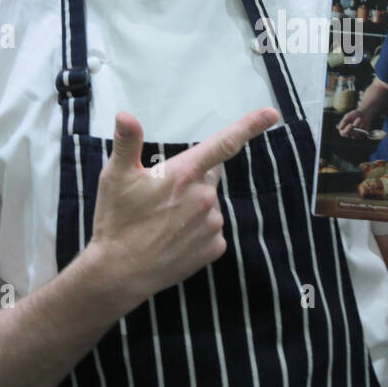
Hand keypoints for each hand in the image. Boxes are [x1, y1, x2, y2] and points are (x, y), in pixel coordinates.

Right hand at [84, 107, 279, 301]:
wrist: (119, 273)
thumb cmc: (116, 220)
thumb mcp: (114, 176)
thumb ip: (127, 142)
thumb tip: (125, 115)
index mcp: (184, 174)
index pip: (223, 144)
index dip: (250, 126)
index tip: (272, 113)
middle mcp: (205, 197)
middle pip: (208, 176)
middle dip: (191, 179)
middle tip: (161, 196)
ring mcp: (212, 224)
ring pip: (209, 205)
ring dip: (193, 207)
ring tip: (162, 222)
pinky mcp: (215, 248)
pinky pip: (211, 230)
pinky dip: (197, 231)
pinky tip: (174, 238)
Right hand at [337, 108, 370, 136]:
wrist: (362, 114)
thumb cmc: (353, 115)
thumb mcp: (348, 116)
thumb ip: (344, 121)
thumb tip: (340, 128)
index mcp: (343, 130)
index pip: (343, 133)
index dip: (347, 130)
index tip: (351, 125)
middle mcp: (349, 134)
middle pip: (351, 134)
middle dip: (356, 126)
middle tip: (359, 118)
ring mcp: (355, 136)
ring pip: (358, 134)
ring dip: (360, 125)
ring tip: (360, 118)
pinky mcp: (362, 135)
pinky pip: (363, 134)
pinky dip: (363, 127)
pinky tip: (363, 122)